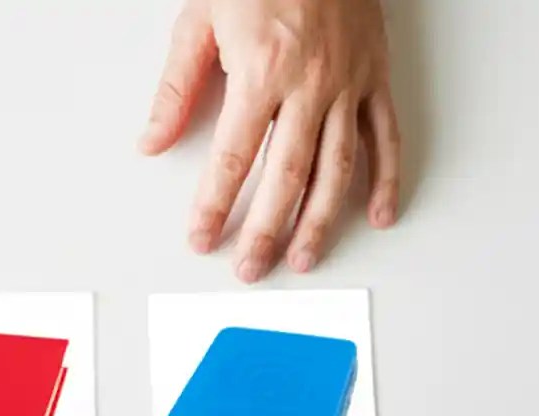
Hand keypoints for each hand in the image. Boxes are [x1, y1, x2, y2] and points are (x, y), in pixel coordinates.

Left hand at [141, 0, 399, 281]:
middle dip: (267, 229)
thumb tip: (152, 142)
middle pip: (287, 175)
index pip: (233, 157)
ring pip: (337, 167)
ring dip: (321, 220)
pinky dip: (386, 179)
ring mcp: (349, 83)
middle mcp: (310, 85)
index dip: (216, 204)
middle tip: (250, 268)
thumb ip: (178, 89)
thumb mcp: (200, 20)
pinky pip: (386, 136)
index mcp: (261, 72)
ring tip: (305, 258)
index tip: (202, 238)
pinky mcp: (376, 75)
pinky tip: (378, 217)